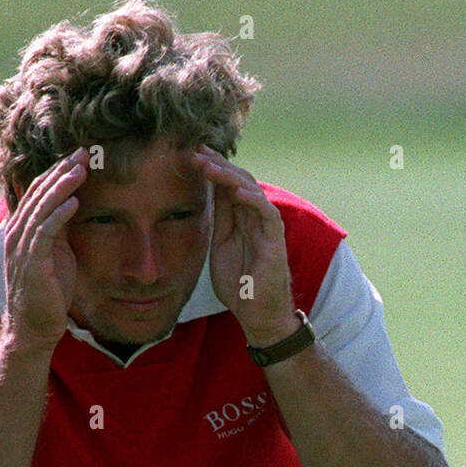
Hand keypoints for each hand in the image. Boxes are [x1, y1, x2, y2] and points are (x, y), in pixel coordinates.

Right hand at [3, 149, 87, 350]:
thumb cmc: (48, 293)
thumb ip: (60, 231)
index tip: (78, 158)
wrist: (34, 328)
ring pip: (41, 208)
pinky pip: (44, 232)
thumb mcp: (57, 254)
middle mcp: (17, 233)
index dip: (57, 173)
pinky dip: (59, 215)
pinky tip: (74, 202)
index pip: (37, 192)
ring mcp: (21, 247)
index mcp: (22, 229)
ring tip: (80, 170)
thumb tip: (72, 207)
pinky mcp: (31, 262)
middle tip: (82, 153)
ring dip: (61, 187)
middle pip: (38, 193)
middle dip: (61, 171)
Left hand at [191, 146, 297, 346]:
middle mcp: (255, 218)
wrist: (258, 315)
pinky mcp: (275, 242)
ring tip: (209, 166)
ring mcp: (267, 228)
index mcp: (241, 219)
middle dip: (217, 164)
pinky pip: (266, 213)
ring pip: (251, 191)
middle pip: (239, 180)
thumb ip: (219, 221)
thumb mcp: (220, 247)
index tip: (190, 154)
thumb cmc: (240, 287)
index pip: (227, 184)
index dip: (211, 168)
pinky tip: (235, 191)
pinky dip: (252, 200)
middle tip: (196, 150)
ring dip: (229, 176)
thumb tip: (207, 193)